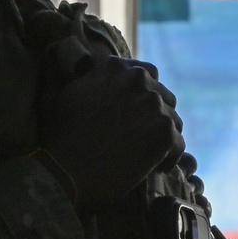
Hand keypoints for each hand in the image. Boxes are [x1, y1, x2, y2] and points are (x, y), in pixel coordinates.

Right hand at [39, 56, 184, 207]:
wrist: (65, 171)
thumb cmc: (60, 137)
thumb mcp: (67, 95)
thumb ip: (90, 80)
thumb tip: (95, 75)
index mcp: (114, 67)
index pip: (144, 73)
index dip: (141, 96)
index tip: (134, 114)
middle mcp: (137, 78)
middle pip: (162, 96)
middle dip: (154, 116)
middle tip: (141, 137)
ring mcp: (153, 104)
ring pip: (173, 121)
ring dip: (162, 137)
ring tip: (147, 155)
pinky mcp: (164, 131)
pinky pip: (178, 145)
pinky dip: (169, 158)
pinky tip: (154, 168)